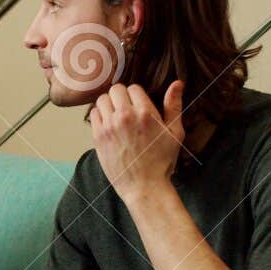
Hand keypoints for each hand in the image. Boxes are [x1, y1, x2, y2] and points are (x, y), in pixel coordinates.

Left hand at [90, 81, 185, 202]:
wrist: (144, 186)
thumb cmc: (162, 161)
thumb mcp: (175, 133)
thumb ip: (174, 106)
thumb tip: (177, 83)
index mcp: (145, 113)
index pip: (133, 87)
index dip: (137, 96)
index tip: (139, 106)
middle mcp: (125, 116)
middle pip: (115, 89)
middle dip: (122, 96)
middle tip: (127, 109)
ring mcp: (109, 126)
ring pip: (102, 99)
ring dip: (109, 104)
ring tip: (116, 115)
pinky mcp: (98, 137)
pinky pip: (93, 114)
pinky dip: (100, 115)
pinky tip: (108, 124)